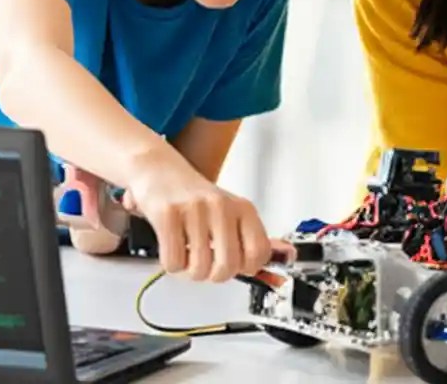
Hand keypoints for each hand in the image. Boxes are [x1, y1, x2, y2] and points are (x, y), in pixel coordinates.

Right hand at [126, 147, 271, 282]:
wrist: (159, 170)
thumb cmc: (196, 199)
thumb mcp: (230, 213)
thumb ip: (251, 238)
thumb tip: (286, 257)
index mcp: (243, 208)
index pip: (259, 252)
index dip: (248, 268)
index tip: (238, 267)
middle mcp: (222, 206)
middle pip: (228, 266)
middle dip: (215, 275)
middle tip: (208, 266)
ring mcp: (194, 209)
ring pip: (199, 268)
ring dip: (190, 271)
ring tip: (189, 254)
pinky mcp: (168, 214)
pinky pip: (174, 261)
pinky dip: (172, 264)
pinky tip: (173, 248)